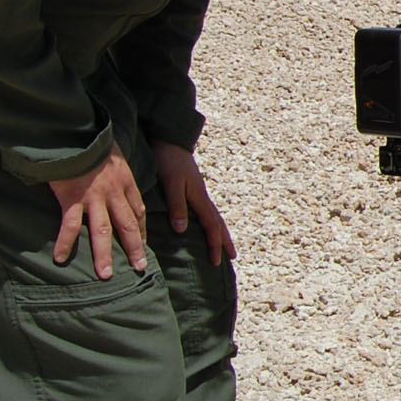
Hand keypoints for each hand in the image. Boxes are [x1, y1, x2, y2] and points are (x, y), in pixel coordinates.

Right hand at [50, 149, 148, 278]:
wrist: (77, 133)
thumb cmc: (94, 142)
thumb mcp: (115, 155)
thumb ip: (116, 171)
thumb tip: (113, 178)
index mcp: (125, 183)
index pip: (138, 211)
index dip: (142, 229)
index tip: (143, 243)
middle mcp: (113, 193)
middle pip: (127, 225)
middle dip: (134, 248)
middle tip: (139, 268)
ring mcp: (93, 198)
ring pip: (102, 231)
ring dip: (104, 254)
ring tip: (106, 275)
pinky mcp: (72, 199)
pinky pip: (69, 226)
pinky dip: (65, 243)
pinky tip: (61, 259)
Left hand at [154, 142, 235, 266]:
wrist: (169, 140)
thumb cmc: (169, 161)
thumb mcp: (171, 184)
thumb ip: (177, 206)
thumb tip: (183, 230)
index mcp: (199, 197)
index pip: (211, 225)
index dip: (214, 243)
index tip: (217, 260)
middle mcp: (202, 197)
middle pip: (218, 222)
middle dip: (224, 240)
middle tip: (232, 257)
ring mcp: (199, 193)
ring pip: (214, 217)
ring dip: (219, 232)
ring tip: (223, 245)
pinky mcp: (193, 190)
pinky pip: (206, 211)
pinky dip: (210, 223)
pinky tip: (205, 226)